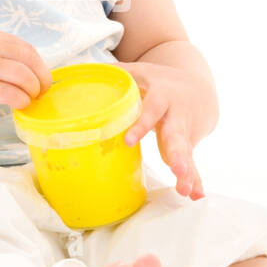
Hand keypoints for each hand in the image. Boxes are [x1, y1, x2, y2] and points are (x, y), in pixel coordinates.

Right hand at [0, 29, 52, 109]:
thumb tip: (21, 71)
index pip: (28, 50)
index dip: (40, 67)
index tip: (40, 79)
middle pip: (32, 62)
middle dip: (42, 80)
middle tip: (40, 93)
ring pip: (25, 78)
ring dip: (32, 92)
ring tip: (28, 100)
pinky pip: (9, 93)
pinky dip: (20, 100)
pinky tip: (17, 105)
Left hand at [118, 61, 210, 199]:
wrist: (197, 87)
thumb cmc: (159, 81)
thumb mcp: (140, 72)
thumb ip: (114, 74)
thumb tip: (69, 74)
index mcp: (162, 96)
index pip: (150, 110)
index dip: (140, 125)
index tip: (128, 141)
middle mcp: (176, 116)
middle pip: (176, 136)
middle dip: (177, 154)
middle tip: (177, 170)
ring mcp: (185, 133)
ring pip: (186, 154)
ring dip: (188, 172)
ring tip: (186, 190)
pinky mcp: (189, 146)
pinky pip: (193, 165)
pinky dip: (196, 180)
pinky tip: (195, 195)